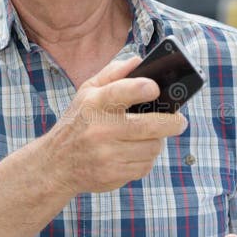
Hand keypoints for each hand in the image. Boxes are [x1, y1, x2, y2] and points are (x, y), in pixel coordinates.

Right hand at [48, 55, 187, 194]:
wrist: (55, 165)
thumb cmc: (77, 122)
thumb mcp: (87, 92)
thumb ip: (114, 73)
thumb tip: (140, 61)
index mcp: (94, 104)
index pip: (123, 91)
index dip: (145, 88)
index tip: (156, 89)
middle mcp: (100, 129)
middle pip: (150, 126)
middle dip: (173, 122)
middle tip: (180, 121)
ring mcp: (107, 155)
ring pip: (152, 147)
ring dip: (156, 141)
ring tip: (149, 136)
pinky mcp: (112, 175)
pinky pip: (145, 166)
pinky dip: (145, 159)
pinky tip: (135, 153)